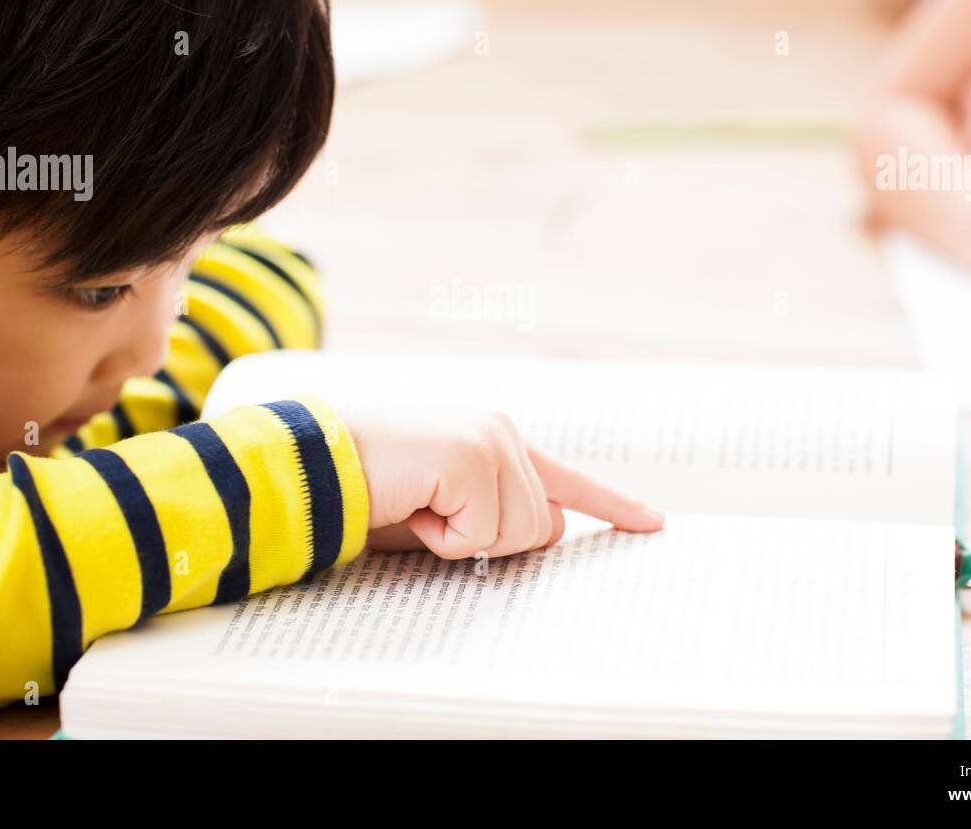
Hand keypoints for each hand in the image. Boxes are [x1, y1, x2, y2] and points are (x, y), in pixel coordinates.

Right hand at [345, 408, 662, 558]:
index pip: (567, 480)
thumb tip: (553, 524)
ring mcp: (488, 441)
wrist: (317, 468)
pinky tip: (413, 504)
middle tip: (430, 514)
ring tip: (418, 506)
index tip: (653, 522)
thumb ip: (501, 515)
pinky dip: (442, 538)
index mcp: (497, 439)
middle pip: (539, 526)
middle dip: (485, 539)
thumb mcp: (447, 513)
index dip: (612, 504)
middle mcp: (500, 432)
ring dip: (461, 539)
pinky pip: (480, 535)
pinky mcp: (470, 458)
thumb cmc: (376, 492)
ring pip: (516, 533)